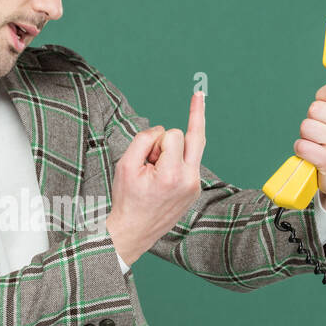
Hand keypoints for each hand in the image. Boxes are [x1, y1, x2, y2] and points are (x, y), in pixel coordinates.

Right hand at [105, 92, 206, 265]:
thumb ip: (144, 139)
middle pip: (196, 136)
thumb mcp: (125, 165)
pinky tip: (162, 173)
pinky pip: (189, 161)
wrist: (132, 232)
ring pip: (192, 148)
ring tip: (154, 169)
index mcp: (171, 174)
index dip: (156, 140)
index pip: (172, 134)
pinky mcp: (195, 190)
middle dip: (193, 118)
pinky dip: (176, 161)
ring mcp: (194, 186)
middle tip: (199, 93)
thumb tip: (162, 131)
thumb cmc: (127, 199)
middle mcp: (189, 180)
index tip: (147, 155)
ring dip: (173, 151)